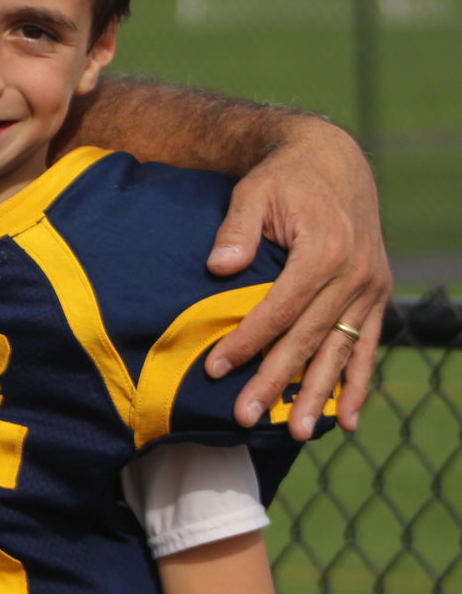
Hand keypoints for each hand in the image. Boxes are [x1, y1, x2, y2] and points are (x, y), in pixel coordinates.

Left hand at [202, 117, 387, 436]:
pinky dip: (358, 385)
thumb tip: (219, 267)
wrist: (333, 160)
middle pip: (309, 339)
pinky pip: (368, 348)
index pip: (280, 309)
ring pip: (340, 352)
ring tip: (295, 433)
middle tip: (244, 416)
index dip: (249, 340)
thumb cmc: (283, 177)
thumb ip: (237, 228)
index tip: (217, 367)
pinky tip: (348, 421)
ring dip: (317, 395)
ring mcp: (370, 290)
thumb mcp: (255, 190)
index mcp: (323, 250)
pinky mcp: (377, 297)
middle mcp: (354, 276)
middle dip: (276, 381)